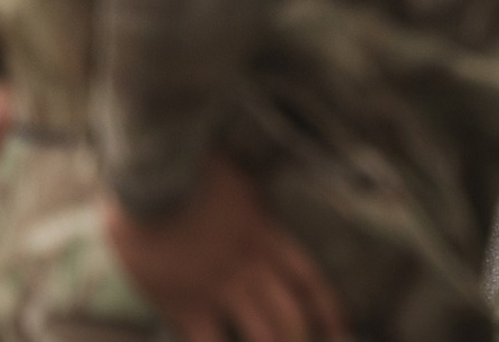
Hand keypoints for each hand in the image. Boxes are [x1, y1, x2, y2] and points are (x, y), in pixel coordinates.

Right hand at [104, 157, 344, 341]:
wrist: (156, 180)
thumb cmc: (194, 172)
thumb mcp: (241, 186)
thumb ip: (253, 208)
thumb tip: (260, 213)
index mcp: (268, 237)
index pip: (308, 279)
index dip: (329, 307)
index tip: (342, 329)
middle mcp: (252, 267)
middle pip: (291, 315)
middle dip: (303, 339)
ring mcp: (221, 288)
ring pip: (262, 334)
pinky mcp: (186, 304)